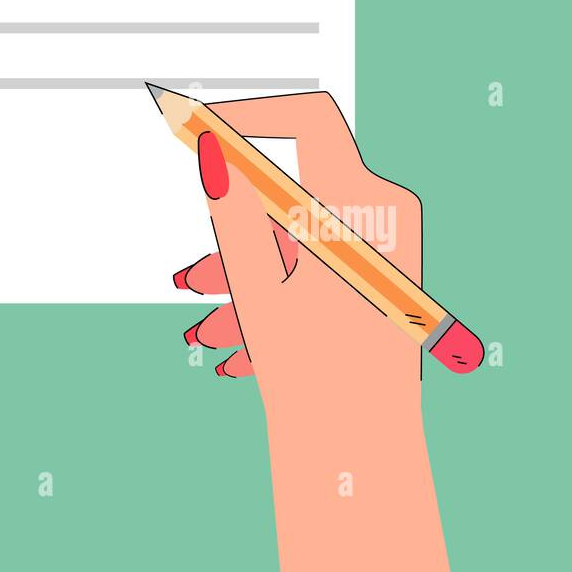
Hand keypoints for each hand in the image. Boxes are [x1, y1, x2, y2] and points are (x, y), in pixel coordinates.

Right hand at [174, 91, 422, 409]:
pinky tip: (235, 345)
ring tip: (203, 328)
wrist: (363, 458)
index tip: (198, 129)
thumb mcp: (257, 290)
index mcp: (364, 206)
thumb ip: (230, 212)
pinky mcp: (376, 275)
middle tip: (188, 278)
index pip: (308, 118)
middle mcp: (383, 216)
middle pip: (290, 194)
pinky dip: (272, 295)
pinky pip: (311, 267)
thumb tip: (209, 147)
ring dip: (244, 277)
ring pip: (293, 239)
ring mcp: (383, 248)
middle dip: (231, 233)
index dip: (248, 114)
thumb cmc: (318, 381)